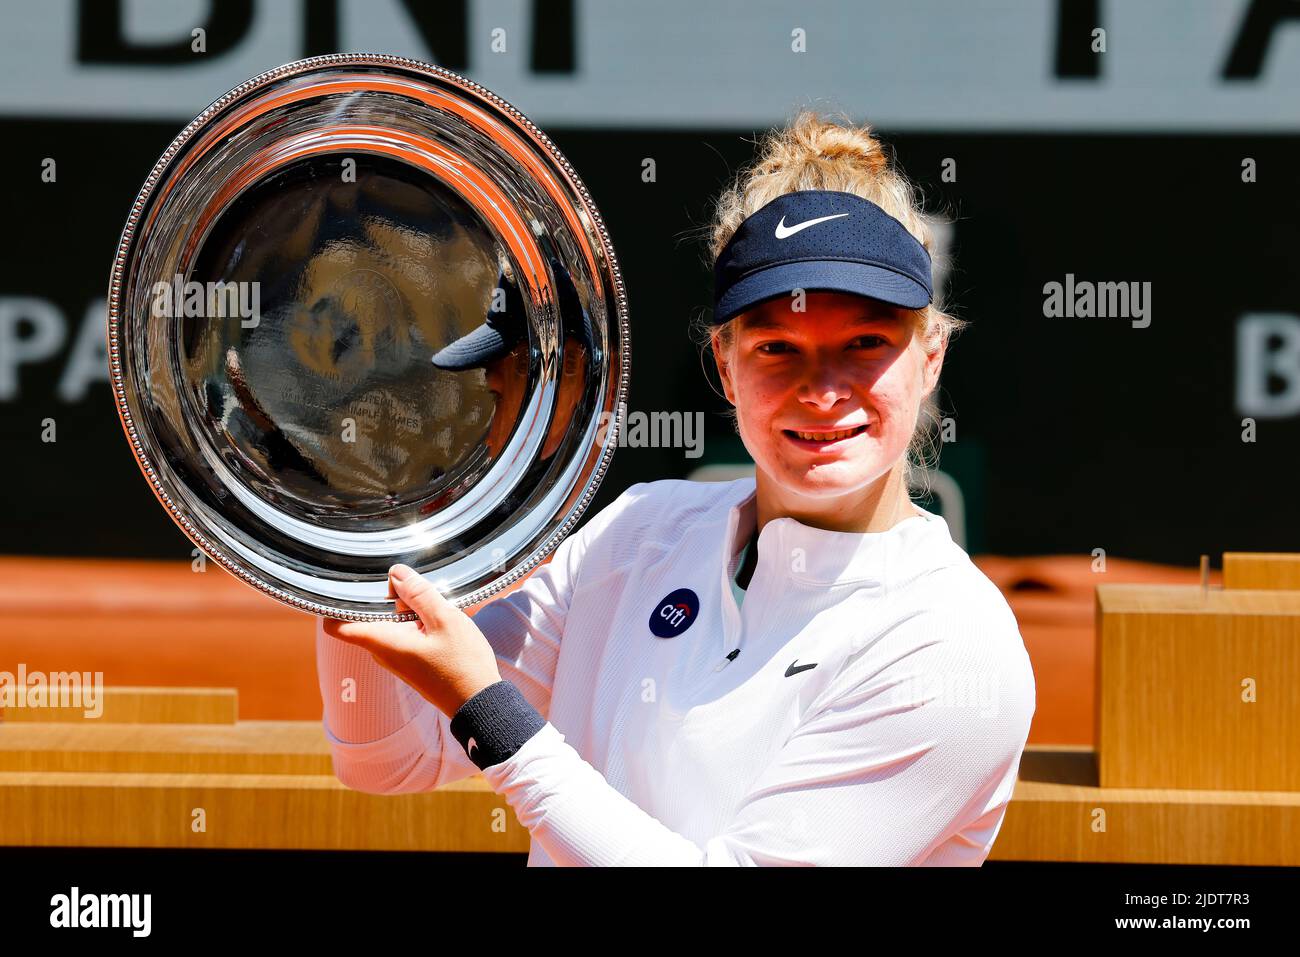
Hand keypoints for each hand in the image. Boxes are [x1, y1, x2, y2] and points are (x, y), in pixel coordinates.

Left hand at [322, 564, 502, 717]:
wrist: (479, 702)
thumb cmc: (463, 665)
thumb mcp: (446, 620)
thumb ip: (419, 594)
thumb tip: (396, 574)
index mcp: (384, 642)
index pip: (337, 626)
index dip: (334, 604)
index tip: (345, 585)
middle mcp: (384, 653)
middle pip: (367, 617)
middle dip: (383, 598)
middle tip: (409, 584)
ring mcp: (397, 659)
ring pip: (388, 624)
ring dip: (404, 608)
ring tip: (429, 599)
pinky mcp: (410, 662)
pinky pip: (402, 634)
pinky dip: (414, 621)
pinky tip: (437, 617)